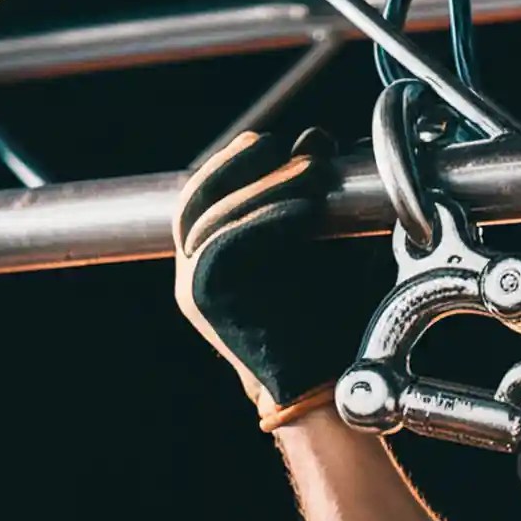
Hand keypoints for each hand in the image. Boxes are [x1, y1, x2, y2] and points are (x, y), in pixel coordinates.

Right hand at [172, 129, 385, 431]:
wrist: (324, 382)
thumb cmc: (327, 318)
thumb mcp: (324, 242)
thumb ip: (315, 193)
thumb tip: (317, 138)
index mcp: (212, 259)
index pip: (207, 193)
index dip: (236, 162)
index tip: (277, 141)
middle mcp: (193, 271)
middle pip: (198, 196)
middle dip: (239, 163)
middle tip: (283, 144)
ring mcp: (193, 287)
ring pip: (214, 215)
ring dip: (266, 186)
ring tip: (312, 172)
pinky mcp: (204, 301)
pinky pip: (224, 244)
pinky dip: (264, 219)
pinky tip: (302, 209)